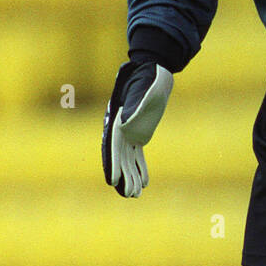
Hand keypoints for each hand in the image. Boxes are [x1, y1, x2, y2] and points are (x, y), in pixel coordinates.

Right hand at [102, 60, 172, 196]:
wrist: (152, 69)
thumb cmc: (147, 78)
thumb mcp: (144, 88)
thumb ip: (136, 104)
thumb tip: (126, 122)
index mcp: (118, 119)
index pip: (113, 147)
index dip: (113, 164)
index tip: (113, 181)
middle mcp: (121, 129)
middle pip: (120, 157)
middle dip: (125, 177)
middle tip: (130, 195)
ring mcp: (130, 132)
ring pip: (128, 159)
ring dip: (132, 176)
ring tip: (135, 195)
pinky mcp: (139, 134)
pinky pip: (138, 155)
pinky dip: (141, 168)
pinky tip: (144, 183)